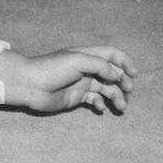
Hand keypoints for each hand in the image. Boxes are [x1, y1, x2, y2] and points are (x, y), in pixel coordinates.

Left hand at [0, 46, 136, 114]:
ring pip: (107, 89)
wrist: (29, 84)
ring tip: (120, 107)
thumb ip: (100, 65)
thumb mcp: (77, 61)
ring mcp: (82, 82)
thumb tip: (117, 76)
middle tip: (127, 91)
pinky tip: (99, 108)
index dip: (125, 62)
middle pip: (113, 73)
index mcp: (86, 55)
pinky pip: (95, 100)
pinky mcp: (76, 96)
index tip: (133, 74)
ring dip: (116, 97)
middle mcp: (86, 68)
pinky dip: (101, 104)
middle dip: (123, 82)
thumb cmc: (51, 68)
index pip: (111, 54)